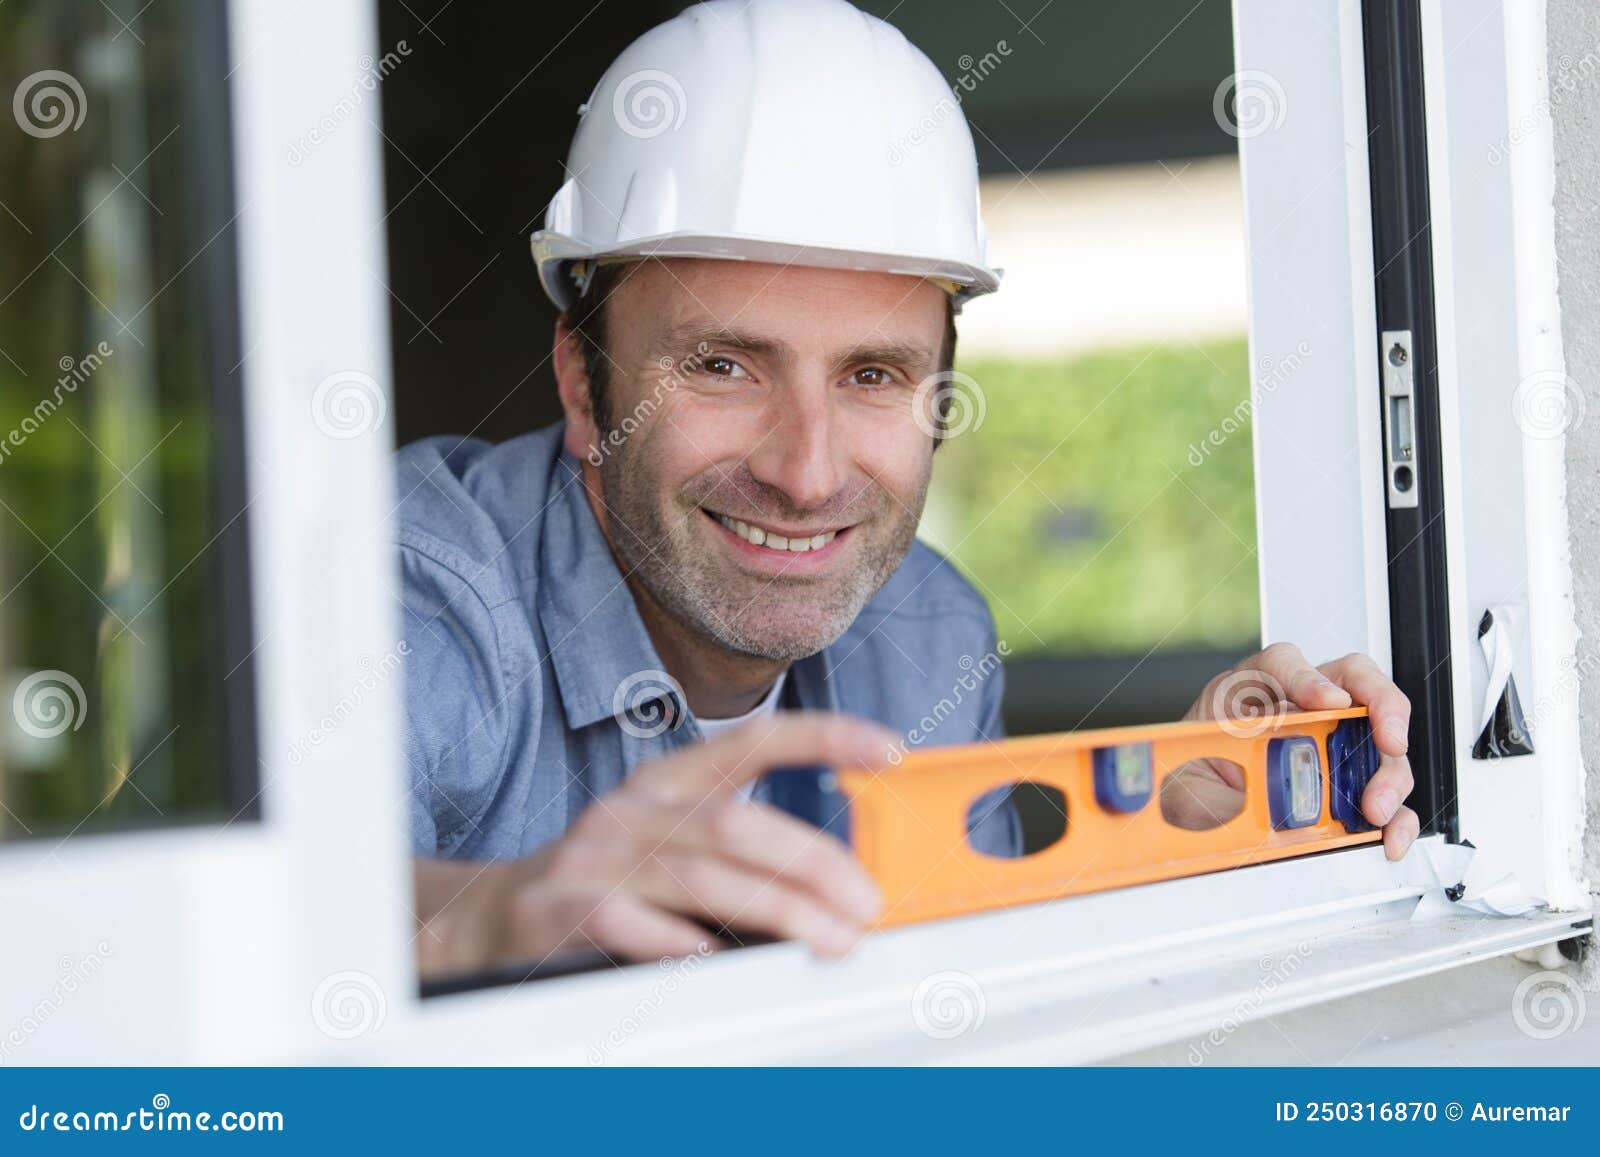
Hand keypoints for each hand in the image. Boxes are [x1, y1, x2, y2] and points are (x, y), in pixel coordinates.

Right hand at [414, 712, 891, 976]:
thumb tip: (841, 887)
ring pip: (698, 872)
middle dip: (813, 861)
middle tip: (865, 901)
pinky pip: (622, 918)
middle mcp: (637, 807)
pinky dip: (671, 939)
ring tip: (829, 938)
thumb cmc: (606, 882)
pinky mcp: (559, 905)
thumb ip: (745, 855)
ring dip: (774, 908)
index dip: (824, 737)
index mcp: (672, 782)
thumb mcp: (675, 848)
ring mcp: (597, 855)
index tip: (886, 749)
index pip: (755, 740)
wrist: (493, 917)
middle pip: (738, 820)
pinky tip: (711, 954)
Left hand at [1167, 643, 1418, 860]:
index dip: (1309, 679)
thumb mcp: (1188, 755)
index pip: (1284, 663)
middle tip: (1387, 743)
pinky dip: (1397, 816)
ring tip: (1374, 806)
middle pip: (1359, 687)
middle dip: (1383, 714)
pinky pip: (1385, 794)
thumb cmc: (1192, 764)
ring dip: (1390, 775)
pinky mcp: (1347, 784)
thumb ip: (1206, 763)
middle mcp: (1303, 706)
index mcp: (1256, 687)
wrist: (1190, 798)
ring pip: (1382, 743)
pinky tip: (1390, 834)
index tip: (1328, 702)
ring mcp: (1331, 743)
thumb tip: (1237, 800)